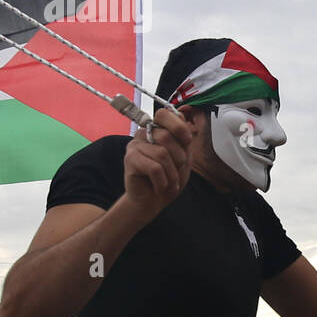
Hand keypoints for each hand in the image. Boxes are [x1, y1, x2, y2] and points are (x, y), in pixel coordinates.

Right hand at [123, 106, 194, 221]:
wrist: (151, 202)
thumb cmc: (167, 179)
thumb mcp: (182, 157)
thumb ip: (183, 138)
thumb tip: (183, 118)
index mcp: (157, 130)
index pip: (165, 114)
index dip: (179, 126)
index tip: (187, 141)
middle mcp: (143, 134)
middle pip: (166, 136)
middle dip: (178, 158)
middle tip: (175, 171)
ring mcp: (135, 145)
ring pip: (162, 154)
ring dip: (171, 174)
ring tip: (168, 182)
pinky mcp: (129, 159)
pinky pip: (154, 168)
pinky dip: (162, 181)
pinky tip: (159, 186)